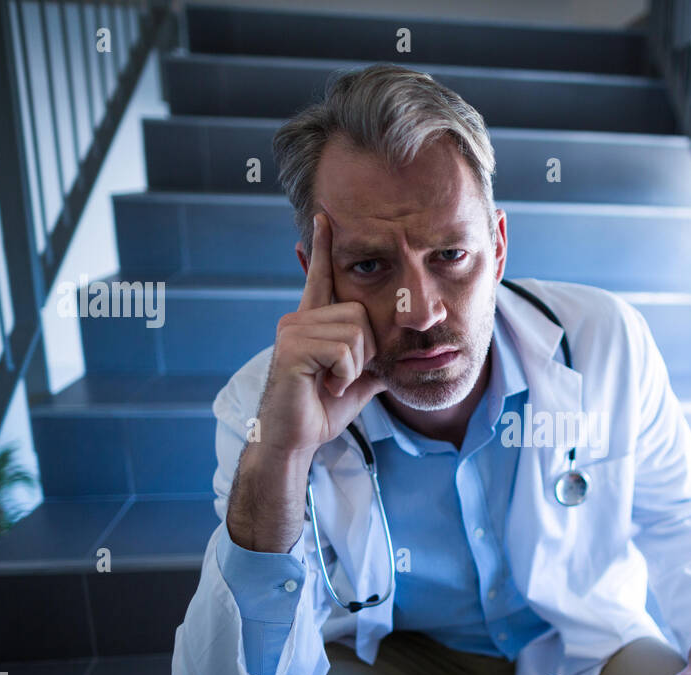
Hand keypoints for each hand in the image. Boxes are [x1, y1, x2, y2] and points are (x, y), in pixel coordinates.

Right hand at [255, 211, 387, 459]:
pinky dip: (344, 374)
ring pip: (354, 332)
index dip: (324, 247)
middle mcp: (298, 318)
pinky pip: (343, 349)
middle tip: (340, 375)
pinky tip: (324, 385)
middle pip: (360, 314)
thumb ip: (373, 359)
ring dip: (353, 367)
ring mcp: (292, 330)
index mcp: (312, 322)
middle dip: (364, 351)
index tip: (325, 217)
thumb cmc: (321, 410)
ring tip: (330, 381)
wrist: (296, 440)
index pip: (321, 277)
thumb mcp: (357, 380)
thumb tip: (399, 353)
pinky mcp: (292, 348)